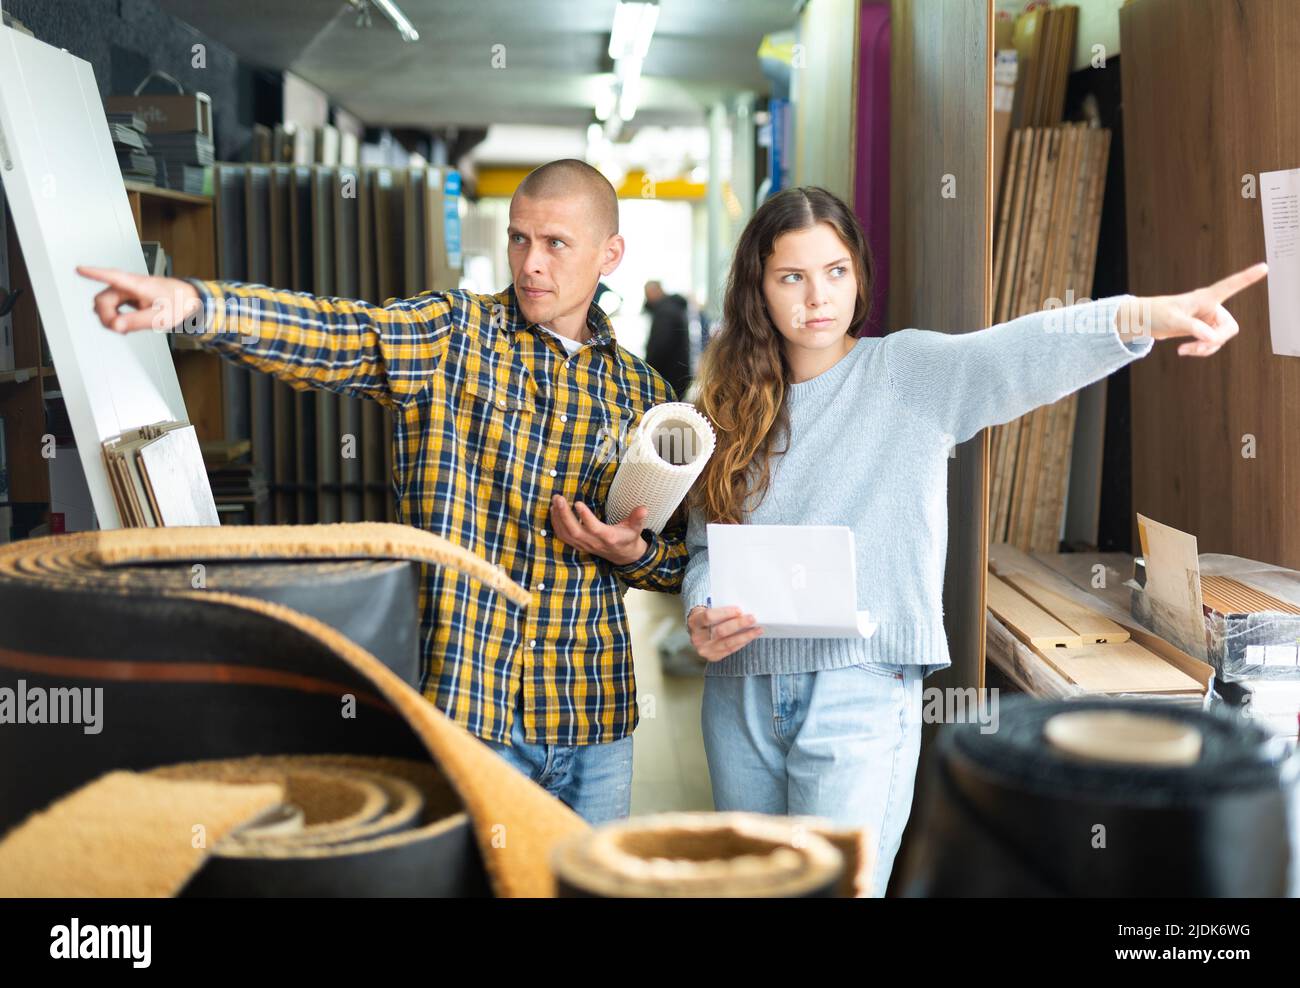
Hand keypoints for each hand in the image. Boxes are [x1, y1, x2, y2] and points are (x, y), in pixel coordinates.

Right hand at [77, 266, 201, 333]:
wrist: (188, 299)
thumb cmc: (177, 303)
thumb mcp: (160, 317)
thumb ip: (136, 321)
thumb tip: (115, 326)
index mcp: (137, 285)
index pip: (113, 276)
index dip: (95, 273)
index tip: (79, 269)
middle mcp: (128, 285)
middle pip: (102, 299)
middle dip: (106, 316)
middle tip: (120, 330)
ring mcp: (127, 291)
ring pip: (104, 304)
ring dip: (109, 317)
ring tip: (124, 328)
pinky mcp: (128, 297)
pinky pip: (112, 306)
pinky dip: (115, 317)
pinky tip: (124, 324)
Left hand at [550, 495, 648, 565]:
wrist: (623, 556)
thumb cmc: (628, 537)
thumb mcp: (636, 528)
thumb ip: (638, 518)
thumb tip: (643, 509)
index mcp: (608, 537)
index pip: (594, 528)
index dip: (585, 517)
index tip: (577, 503)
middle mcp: (594, 543)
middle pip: (575, 531)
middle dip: (564, 515)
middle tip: (559, 498)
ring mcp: (584, 545)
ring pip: (566, 534)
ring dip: (558, 518)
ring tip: (555, 502)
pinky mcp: (578, 545)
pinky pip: (563, 537)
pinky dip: (556, 525)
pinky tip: (553, 511)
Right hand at [687, 606, 763, 661]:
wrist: (697, 632)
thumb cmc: (706, 617)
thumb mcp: (708, 609)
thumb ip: (720, 609)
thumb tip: (742, 610)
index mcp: (694, 622)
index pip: (709, 616)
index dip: (725, 613)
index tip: (739, 610)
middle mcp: (697, 638)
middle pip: (720, 631)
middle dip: (738, 624)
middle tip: (752, 618)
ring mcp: (705, 649)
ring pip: (728, 643)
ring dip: (745, 636)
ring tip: (758, 630)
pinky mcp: (713, 657)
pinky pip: (730, 650)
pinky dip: (742, 643)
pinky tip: (750, 637)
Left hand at [1117, 262, 1266, 356]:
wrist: (1146, 321)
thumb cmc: (1157, 314)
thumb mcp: (1172, 320)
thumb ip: (1192, 327)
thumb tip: (1212, 338)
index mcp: (1206, 297)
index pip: (1230, 285)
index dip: (1247, 277)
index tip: (1264, 267)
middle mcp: (1211, 308)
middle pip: (1229, 328)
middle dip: (1216, 340)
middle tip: (1196, 348)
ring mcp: (1209, 320)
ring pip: (1220, 339)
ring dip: (1205, 348)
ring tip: (1185, 350)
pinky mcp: (1204, 330)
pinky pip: (1211, 344)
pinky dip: (1201, 350)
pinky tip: (1185, 350)